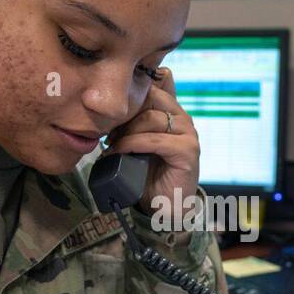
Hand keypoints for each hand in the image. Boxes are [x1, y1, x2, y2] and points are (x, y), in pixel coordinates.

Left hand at [104, 68, 199, 215]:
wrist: (165, 206)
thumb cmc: (149, 174)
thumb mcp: (136, 142)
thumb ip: (130, 124)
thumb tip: (104, 109)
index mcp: (172, 112)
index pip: (151, 88)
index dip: (129, 98)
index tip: (110, 116)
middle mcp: (183, 118)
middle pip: (151, 98)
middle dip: (126, 113)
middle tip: (108, 130)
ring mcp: (189, 134)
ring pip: (152, 118)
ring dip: (126, 130)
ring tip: (111, 143)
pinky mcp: (187, 151)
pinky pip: (155, 140)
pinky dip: (132, 144)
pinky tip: (118, 152)